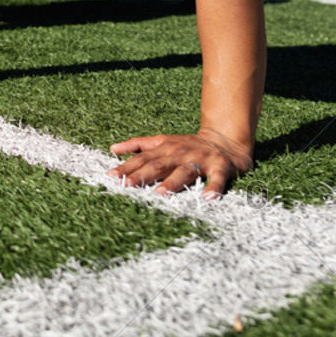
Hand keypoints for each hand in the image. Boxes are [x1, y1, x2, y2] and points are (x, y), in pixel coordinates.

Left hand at [106, 130, 252, 198]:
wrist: (225, 139)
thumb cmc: (189, 145)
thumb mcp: (163, 141)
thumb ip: (138, 145)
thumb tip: (113, 148)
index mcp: (165, 148)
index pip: (142, 159)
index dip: (126, 167)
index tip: (110, 177)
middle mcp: (180, 154)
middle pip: (159, 165)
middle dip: (142, 175)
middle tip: (127, 186)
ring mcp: (200, 160)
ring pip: (184, 171)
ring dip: (172, 182)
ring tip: (160, 194)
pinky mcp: (220, 167)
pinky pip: (217, 178)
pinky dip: (214, 187)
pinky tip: (209, 197)